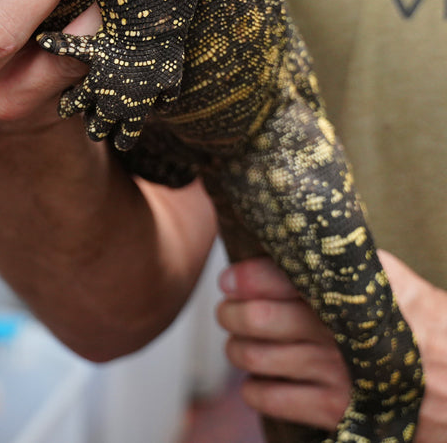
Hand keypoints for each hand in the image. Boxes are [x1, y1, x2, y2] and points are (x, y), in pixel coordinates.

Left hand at [219, 253, 446, 439]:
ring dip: (237, 349)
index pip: (277, 277)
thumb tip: (286, 246)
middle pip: (256, 317)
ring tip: (242, 344)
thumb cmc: (426, 325)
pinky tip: (259, 380)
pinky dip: (253, 388)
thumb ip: (342, 265)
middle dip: (231, 314)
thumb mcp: (393, 282)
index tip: (229, 281)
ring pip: (254, 357)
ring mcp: (336, 372)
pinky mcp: (337, 410)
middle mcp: (338, 330)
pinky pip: (270, 398)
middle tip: (230, 312)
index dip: (242, 278)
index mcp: (350, 291)